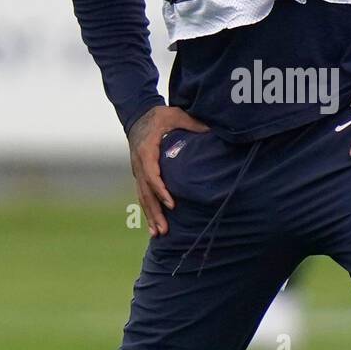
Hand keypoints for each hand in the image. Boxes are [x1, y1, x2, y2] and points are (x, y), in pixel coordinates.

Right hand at [127, 105, 208, 235]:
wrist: (138, 115)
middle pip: (146, 191)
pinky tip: (153, 226)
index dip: (160, 190)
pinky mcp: (139, 175)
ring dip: (150, 216)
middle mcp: (139, 163)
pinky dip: (147, 211)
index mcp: (146, 149)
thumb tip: (213, 130)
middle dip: (155, 211)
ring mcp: (137, 170)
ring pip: (142, 196)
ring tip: (158, 234)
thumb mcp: (176, 115)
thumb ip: (193, 123)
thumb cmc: (160, 116)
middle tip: (164, 229)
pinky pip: (142, 195)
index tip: (171, 203)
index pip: (151, 174)